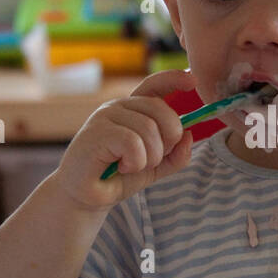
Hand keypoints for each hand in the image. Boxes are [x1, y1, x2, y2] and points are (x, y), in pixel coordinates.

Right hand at [52, 68, 198, 211]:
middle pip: (161, 110)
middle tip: (152, 160)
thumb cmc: (117, 178)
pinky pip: (133, 142)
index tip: (192, 81)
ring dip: (150, 157)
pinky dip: (135, 162)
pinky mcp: (97, 131)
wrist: (86, 197)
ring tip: (132, 167)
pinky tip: (121, 167)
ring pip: (149, 129)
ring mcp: (105, 116)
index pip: (154, 85)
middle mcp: (118, 107)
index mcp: (133, 110)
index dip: (174, 79)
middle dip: (168, 140)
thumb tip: (189, 135)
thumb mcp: (155, 167)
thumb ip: (176, 154)